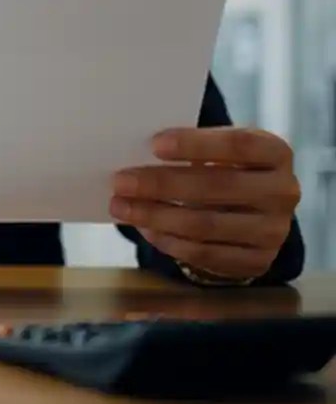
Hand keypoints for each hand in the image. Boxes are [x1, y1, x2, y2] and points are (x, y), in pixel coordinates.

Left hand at [110, 127, 300, 280]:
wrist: (256, 213)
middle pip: (216, 187)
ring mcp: (273, 230)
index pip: (239, 145)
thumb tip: (135, 158)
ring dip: (155, 216)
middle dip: (161, 184)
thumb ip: (190, 151)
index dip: (196, 144)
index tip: (154, 144)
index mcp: (276, 153)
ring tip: (121, 207)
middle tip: (120, 181)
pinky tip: (145, 229)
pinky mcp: (257, 260)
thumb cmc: (226, 169)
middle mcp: (283, 191)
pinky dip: (168, 241)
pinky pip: (204, 253)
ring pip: (205, 225)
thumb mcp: (220, 152)